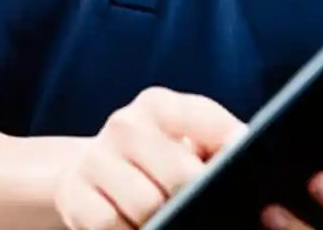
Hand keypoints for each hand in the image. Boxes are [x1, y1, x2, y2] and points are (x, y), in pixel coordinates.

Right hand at [55, 87, 245, 229]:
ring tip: (171, 219)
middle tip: (201, 207)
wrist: (89, 171)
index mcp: (159, 105)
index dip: (233, 151)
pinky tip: (137, 226)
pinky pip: (111, 226)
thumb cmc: (157, 158)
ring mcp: (95, 159)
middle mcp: (124, 125)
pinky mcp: (73, 194)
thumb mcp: (186, 139)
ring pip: (147, 207)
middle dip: (197, 200)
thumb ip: (219, 144)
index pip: (208, 124)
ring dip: (164, 221)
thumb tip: (248, 156)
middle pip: (181, 177)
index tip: (246, 171)